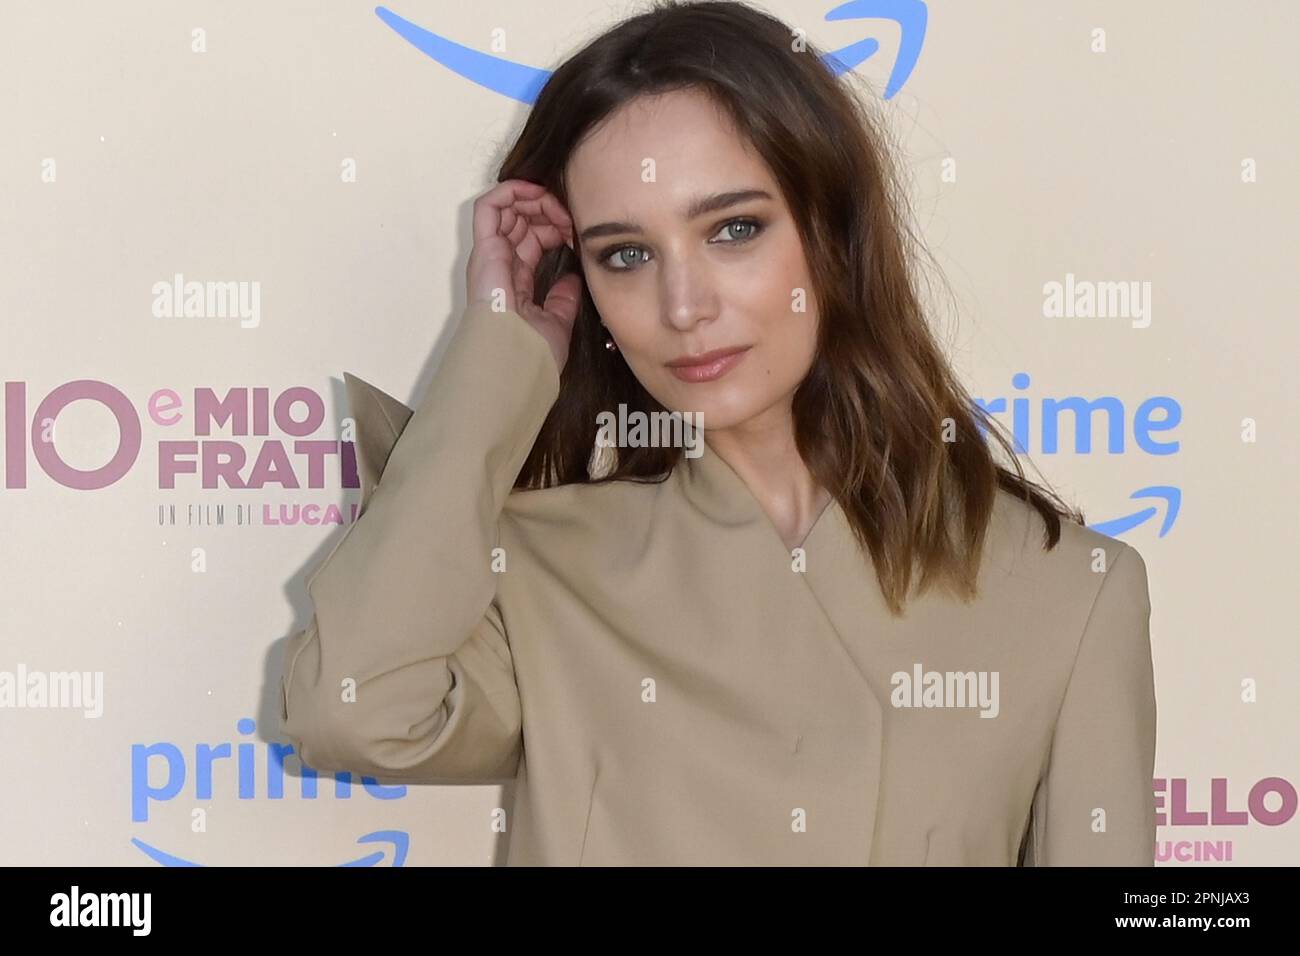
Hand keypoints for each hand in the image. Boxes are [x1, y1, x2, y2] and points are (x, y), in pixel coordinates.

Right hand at [466, 179, 582, 374]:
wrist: (516, 359)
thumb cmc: (531, 350)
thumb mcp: (557, 321)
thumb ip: (563, 299)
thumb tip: (572, 280)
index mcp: (515, 281)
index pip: (533, 241)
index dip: (555, 227)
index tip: (577, 230)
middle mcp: (500, 265)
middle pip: (521, 221)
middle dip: (548, 210)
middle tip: (571, 214)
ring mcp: (490, 257)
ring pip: (506, 209)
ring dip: (533, 198)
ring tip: (557, 204)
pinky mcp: (484, 249)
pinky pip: (488, 207)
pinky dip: (510, 192)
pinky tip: (536, 193)